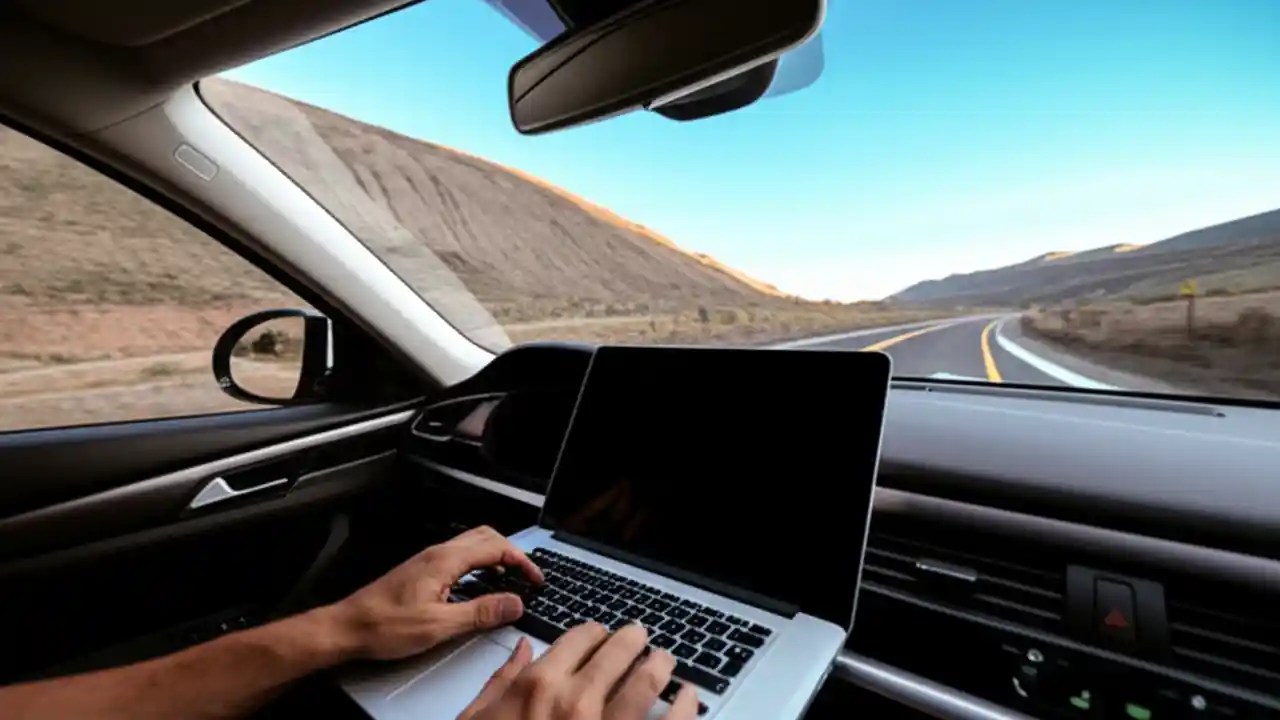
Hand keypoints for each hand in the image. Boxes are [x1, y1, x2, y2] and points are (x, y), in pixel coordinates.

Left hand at [328, 526, 543, 659]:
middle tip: (528, 575)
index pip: (496, 548)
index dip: (522, 562)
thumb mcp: (439, 625)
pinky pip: (459, 556)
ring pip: (471, 544)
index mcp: (445, 560)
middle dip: (512, 552)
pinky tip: (478, 585)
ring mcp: (428, 560)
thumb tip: (514, 603)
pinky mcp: (421, 570)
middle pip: (486, 537)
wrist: (347, 628)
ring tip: (509, 579)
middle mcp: (437, 553)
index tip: (536, 579)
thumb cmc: (385, 626)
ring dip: (495, 556)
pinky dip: (478, 564)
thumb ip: (480, 612)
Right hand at [458, 622, 698, 719]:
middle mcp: (576, 702)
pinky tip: (688, 697)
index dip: (595, 632)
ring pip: (648, 680)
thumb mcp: (477, 719)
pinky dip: (686, 706)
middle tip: (640, 638)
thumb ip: (501, 681)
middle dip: (633, 639)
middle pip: (620, 649)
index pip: (581, 637)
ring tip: (665, 662)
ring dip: (660, 664)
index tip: (600, 635)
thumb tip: (521, 650)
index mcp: (538, 686)